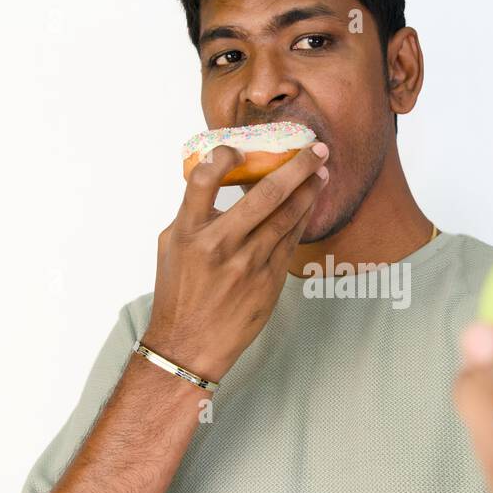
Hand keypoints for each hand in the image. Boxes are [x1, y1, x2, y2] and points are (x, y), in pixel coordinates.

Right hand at [143, 141, 329, 380]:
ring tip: (321, 172)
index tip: (239, 148)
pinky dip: (302, 218)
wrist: (189, 344)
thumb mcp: (172, 246)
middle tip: (315, 149)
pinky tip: (310, 204)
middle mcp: (219, 245)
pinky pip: (290, 241)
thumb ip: (194, 213)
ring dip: (308, 190)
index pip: (204, 179)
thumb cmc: (178, 291)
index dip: (224, 156)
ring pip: (286, 217)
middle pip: (265, 194)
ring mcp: (247, 264)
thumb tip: (219, 179)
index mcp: (188, 232)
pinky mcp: (268, 281)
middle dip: (296, 166)